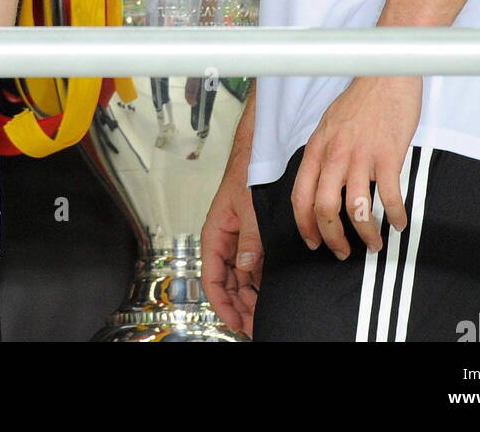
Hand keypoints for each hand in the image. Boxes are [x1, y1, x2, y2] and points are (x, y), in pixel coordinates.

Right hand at [202, 165, 261, 335]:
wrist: (257, 153)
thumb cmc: (246, 172)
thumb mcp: (248, 209)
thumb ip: (248, 240)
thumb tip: (246, 268)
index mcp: (215, 234)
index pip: (212, 279)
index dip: (223, 305)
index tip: (236, 322)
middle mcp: (223, 241)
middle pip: (225, 284)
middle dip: (237, 306)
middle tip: (254, 325)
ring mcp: (236, 241)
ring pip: (238, 278)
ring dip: (247, 297)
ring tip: (260, 314)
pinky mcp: (250, 238)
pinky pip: (250, 267)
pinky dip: (256, 283)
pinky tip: (267, 293)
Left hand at [291, 75, 421, 258]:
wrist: (384, 75)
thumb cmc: (359, 101)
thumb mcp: (328, 126)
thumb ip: (324, 154)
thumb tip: (322, 184)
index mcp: (317, 148)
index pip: (300, 196)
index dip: (304, 225)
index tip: (313, 241)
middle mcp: (334, 154)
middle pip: (324, 208)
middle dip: (332, 238)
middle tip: (343, 252)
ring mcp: (361, 155)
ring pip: (355, 208)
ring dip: (365, 233)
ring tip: (374, 243)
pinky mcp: (388, 155)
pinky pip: (389, 196)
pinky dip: (394, 216)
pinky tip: (399, 223)